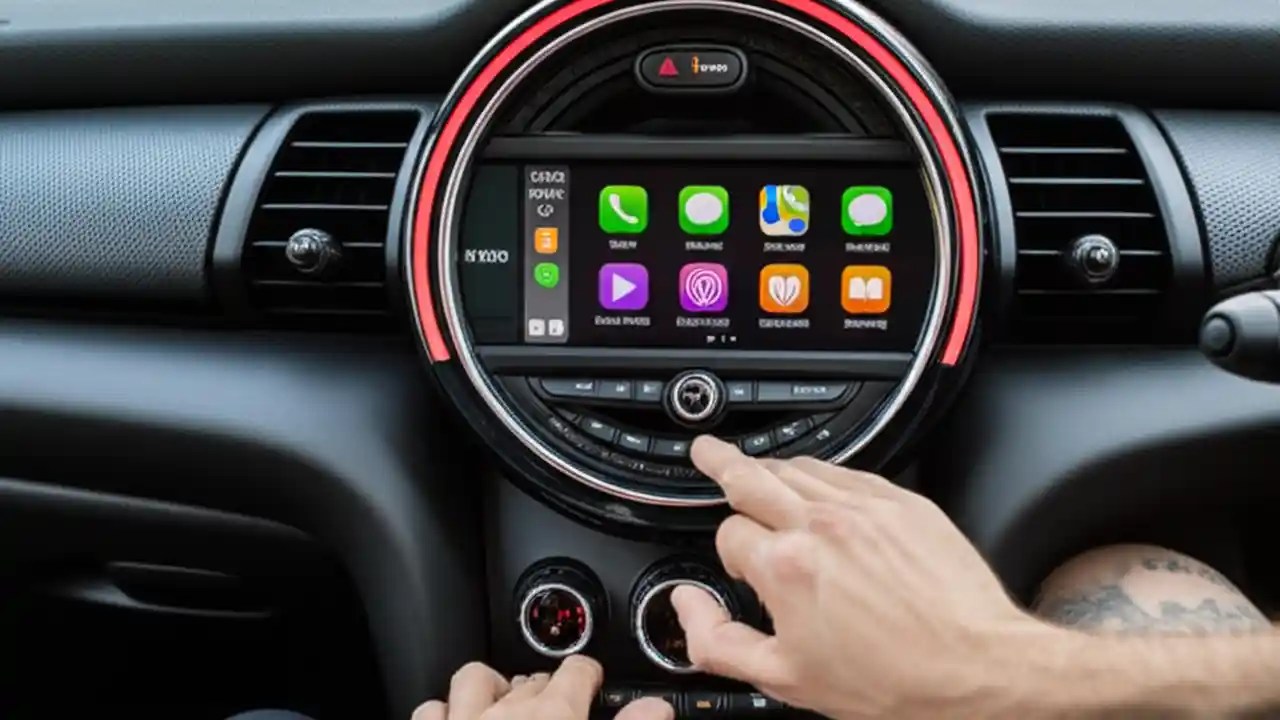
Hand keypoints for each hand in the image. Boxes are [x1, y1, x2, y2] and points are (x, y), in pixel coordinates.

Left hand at [412, 656, 671, 719]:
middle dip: (546, 686)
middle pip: (532, 678)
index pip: (578, 670)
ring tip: (503, 701)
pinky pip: (432, 710)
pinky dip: (444, 712)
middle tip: (557, 705)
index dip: (589, 674)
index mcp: (555, 715)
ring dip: (491, 686)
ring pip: (475, 680)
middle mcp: (507, 711)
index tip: (593, 681)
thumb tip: (656, 709)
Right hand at [673, 436, 1057, 719]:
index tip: (745, 570)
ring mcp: (864, 508)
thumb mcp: (786, 681)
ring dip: (771, 467)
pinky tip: (820, 485)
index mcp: (786, 567)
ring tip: (760, 469)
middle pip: (751, 475)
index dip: (729, 554)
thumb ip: (717, 642)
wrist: (980, 667)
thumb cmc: (894, 681)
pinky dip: (822, 474)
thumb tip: (687, 605)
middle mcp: (820, 526)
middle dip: (721, 461)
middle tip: (707, 451)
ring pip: (799, 468)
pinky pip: (847, 471)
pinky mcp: (902, 502)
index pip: (728, 533)